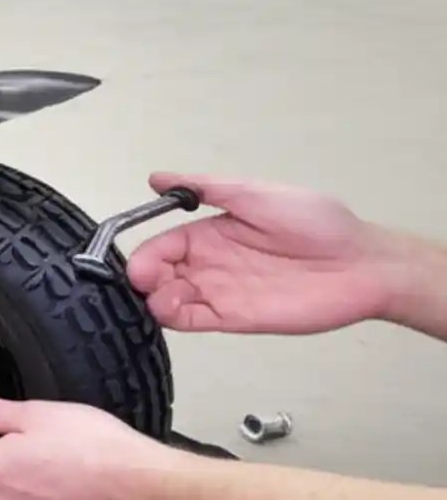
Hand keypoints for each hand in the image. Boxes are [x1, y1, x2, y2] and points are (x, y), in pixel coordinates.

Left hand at [0, 394, 182, 499]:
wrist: (135, 481)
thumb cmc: (88, 444)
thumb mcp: (32, 413)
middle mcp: (1, 497)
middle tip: (22, 419)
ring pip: (3, 478)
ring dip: (14, 457)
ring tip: (47, 438)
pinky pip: (28, 491)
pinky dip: (36, 474)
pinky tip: (62, 459)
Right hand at [127, 173, 394, 333]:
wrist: (361, 265)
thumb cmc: (316, 223)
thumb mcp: (256, 194)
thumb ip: (206, 188)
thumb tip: (156, 178)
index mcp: (210, 232)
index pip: (163, 245)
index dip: (146, 255)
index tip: (138, 265)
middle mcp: (209, 263)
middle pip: (160, 275)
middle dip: (144, 280)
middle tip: (145, 283)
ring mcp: (220, 293)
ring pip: (170, 300)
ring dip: (155, 300)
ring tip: (161, 299)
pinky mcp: (233, 319)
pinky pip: (192, 320)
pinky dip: (172, 318)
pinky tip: (171, 311)